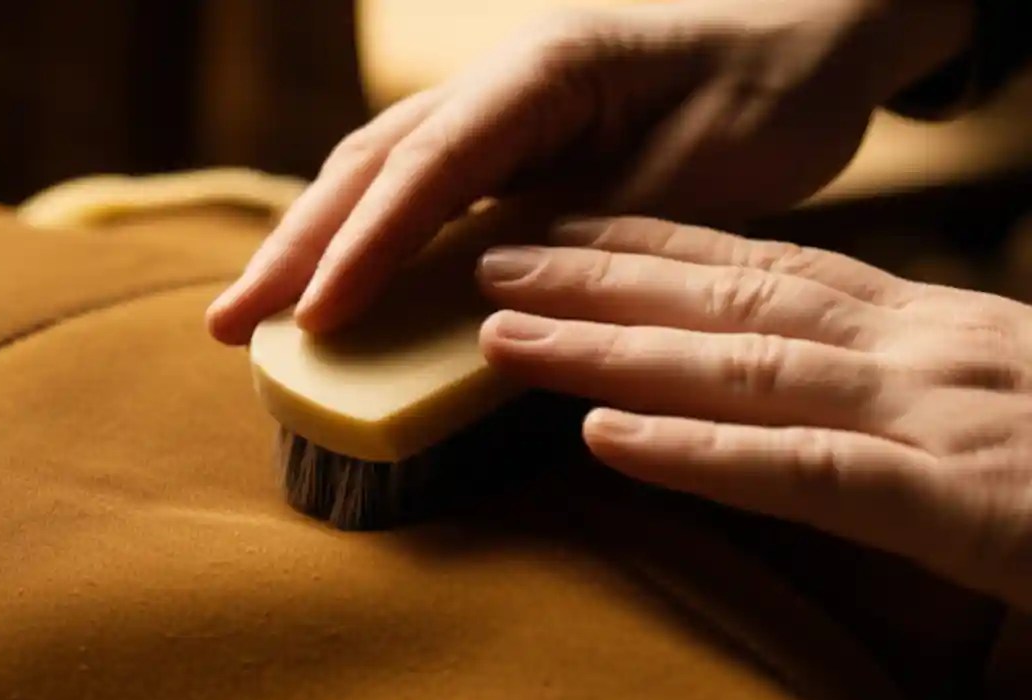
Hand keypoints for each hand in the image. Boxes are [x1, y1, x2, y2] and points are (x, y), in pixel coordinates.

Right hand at [206, 0, 971, 343]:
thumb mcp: (698, 167)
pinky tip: (331, 280)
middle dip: (297, 246)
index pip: (428, 167)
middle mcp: (500, 83)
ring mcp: (497, 110)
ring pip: (378, 173)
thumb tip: (490, 284)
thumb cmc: (771, 91)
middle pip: (371, 163)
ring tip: (256, 312)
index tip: (312, 316)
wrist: (807, 38)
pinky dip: (364, 238)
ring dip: (313, 242)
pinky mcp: (509, 143)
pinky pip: (416, 190)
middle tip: (229, 323)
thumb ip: (590, 219)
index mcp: (543, 75)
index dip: (364, 245)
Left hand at [476, 216, 1031, 609]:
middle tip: (492, 264)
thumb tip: (780, 400)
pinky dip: (703, 451)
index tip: (561, 236)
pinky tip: (606, 435)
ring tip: (503, 336)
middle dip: (602, 280)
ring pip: (748, 367)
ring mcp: (944, 419)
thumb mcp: (985, 408)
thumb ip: (881, 400)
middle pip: (733, 300)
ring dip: (615, 348)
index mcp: (928, 329)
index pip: (769, 270)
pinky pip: (810, 471)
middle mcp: (924, 352)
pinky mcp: (970, 505)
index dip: (655, 248)